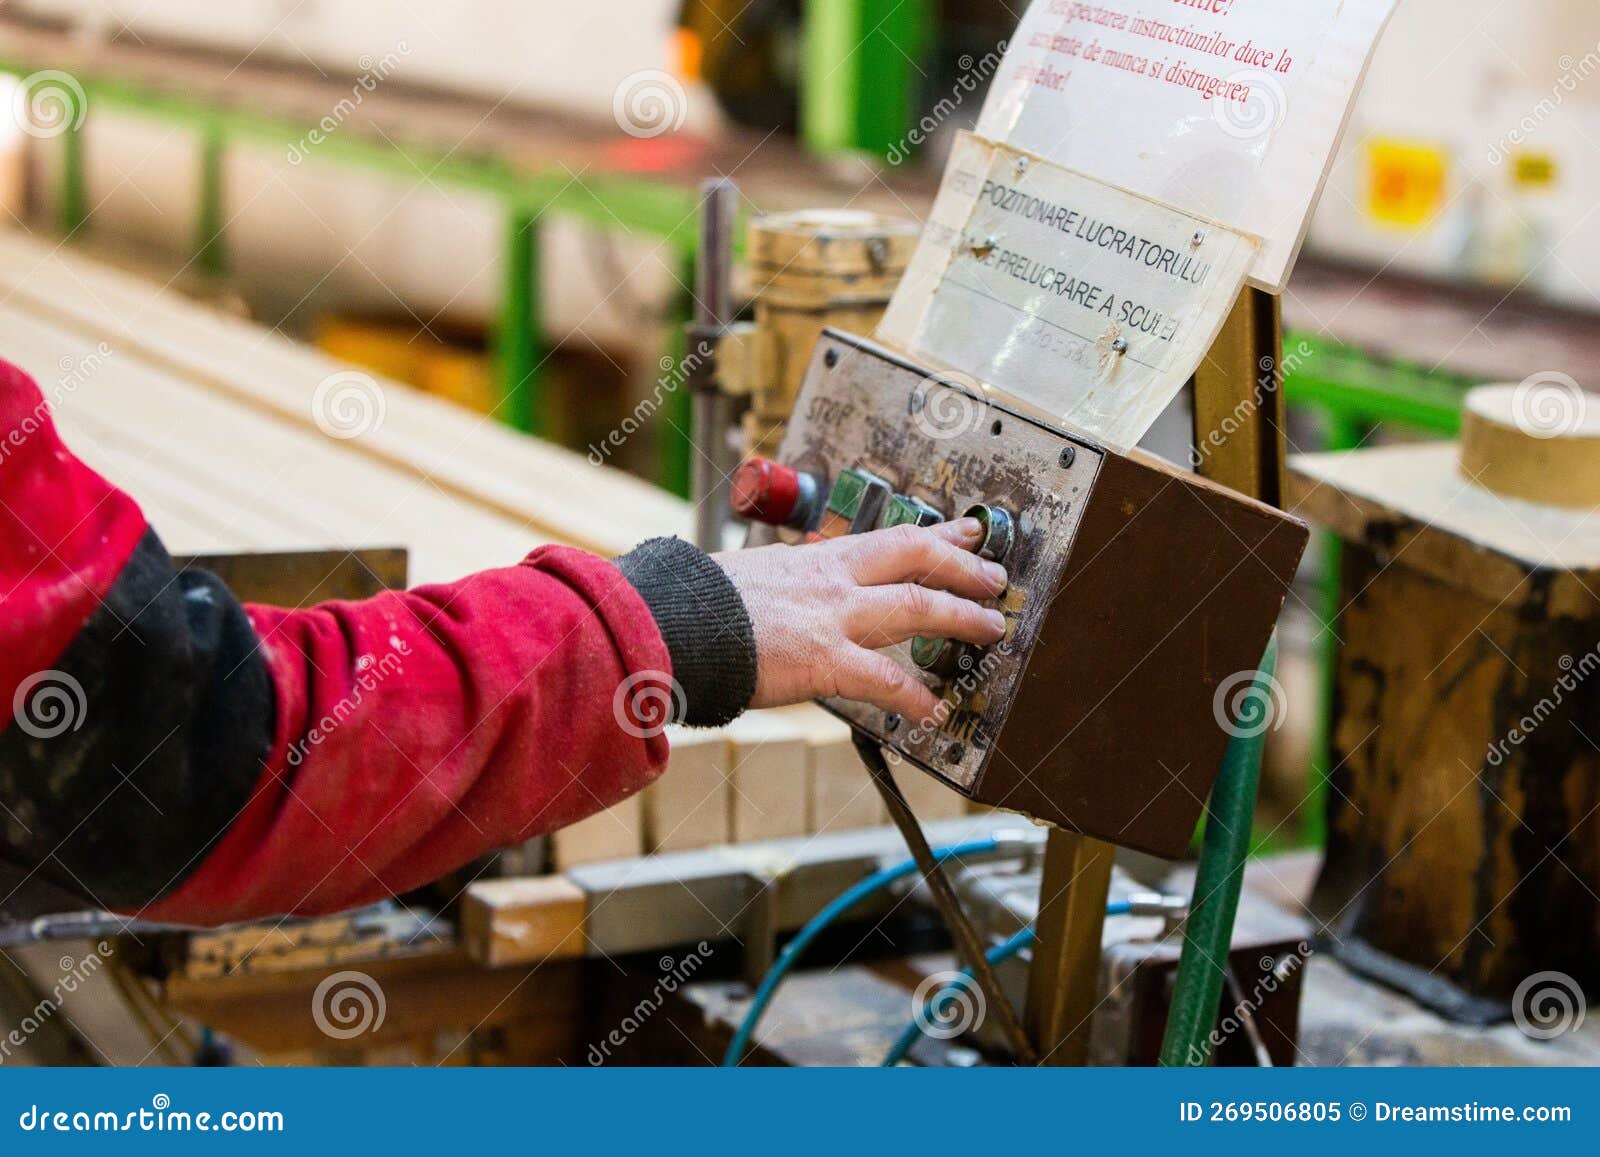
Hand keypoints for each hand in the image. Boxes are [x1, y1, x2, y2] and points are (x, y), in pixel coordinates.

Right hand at [714, 518, 1008, 720]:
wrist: (670, 622)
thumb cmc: (696, 606)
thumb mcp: (748, 579)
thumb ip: (783, 587)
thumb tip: (785, 598)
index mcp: (814, 561)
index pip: (888, 539)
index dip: (934, 537)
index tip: (963, 534)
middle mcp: (831, 581)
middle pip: (915, 559)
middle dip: (961, 568)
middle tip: (993, 576)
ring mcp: (832, 617)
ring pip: (915, 609)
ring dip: (960, 618)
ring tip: (991, 630)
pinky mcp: (823, 659)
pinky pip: (884, 680)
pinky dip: (914, 698)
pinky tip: (934, 711)